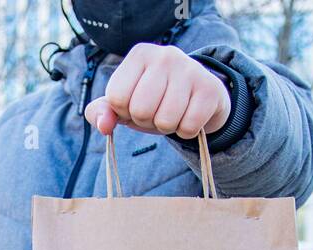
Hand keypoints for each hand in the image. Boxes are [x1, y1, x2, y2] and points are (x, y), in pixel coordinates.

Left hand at [85, 44, 230, 138]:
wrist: (200, 97)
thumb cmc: (157, 100)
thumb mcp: (125, 103)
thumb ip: (103, 112)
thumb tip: (103, 126)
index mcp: (140, 55)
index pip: (116, 97)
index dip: (125, 111)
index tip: (137, 103)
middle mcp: (165, 55)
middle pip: (140, 110)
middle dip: (146, 120)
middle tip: (157, 110)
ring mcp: (190, 69)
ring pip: (165, 121)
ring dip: (167, 127)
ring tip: (174, 113)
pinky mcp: (210, 89)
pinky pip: (188, 127)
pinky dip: (186, 131)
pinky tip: (190, 116)